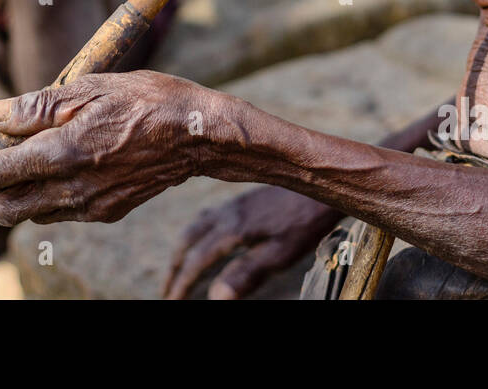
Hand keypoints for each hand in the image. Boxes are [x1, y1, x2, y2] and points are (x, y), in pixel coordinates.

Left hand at [0, 71, 211, 226]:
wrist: (201, 135)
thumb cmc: (149, 101)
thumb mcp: (90, 88)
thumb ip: (36, 106)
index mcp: (64, 155)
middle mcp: (73, 189)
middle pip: (4, 208)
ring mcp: (91, 205)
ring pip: (30, 215)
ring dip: (9, 193)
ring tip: (10, 159)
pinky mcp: (107, 211)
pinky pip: (59, 211)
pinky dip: (41, 194)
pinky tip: (50, 165)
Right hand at [163, 185, 338, 299]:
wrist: (319, 186)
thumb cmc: (305, 223)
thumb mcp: (279, 254)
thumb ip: (246, 274)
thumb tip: (215, 298)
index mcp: (231, 228)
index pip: (196, 261)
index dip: (182, 284)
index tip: (172, 301)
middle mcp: (225, 213)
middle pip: (187, 242)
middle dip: (175, 269)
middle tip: (168, 291)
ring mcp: (232, 205)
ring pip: (194, 226)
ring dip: (182, 249)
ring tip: (178, 267)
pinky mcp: (241, 201)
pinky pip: (206, 216)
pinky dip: (195, 231)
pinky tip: (203, 236)